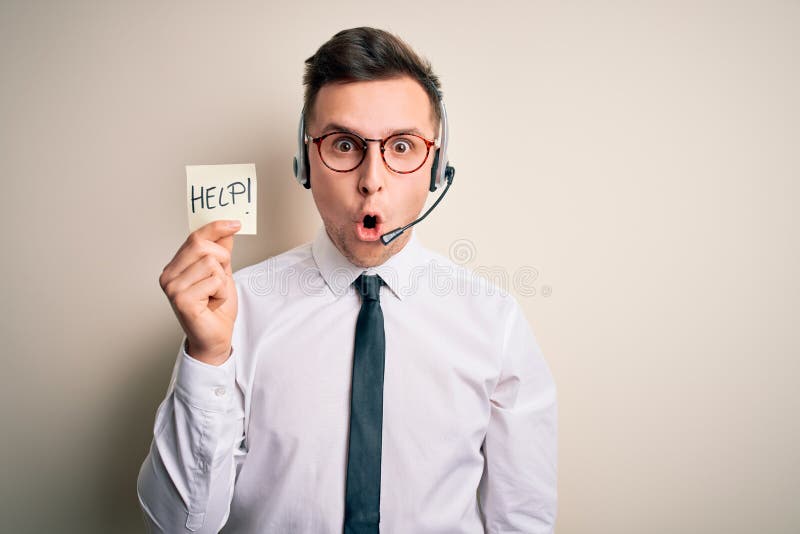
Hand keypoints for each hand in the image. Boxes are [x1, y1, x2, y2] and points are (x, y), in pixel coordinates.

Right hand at [159, 220, 240, 365]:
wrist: (215, 338)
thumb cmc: (215, 308)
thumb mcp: (222, 273)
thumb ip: (221, 251)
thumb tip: (226, 228)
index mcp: (174, 267)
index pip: (194, 237)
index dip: (215, 227)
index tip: (236, 222)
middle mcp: (168, 275)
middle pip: (203, 246)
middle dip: (222, 260)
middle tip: (221, 279)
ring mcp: (173, 288)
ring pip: (211, 264)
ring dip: (222, 281)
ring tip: (214, 295)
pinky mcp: (182, 300)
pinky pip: (214, 281)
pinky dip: (221, 293)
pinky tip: (212, 304)